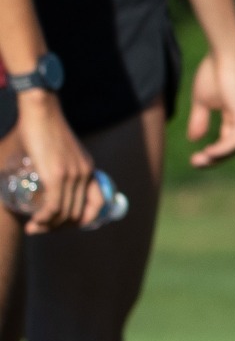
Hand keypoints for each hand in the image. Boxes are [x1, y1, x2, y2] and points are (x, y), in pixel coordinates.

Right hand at [14, 89, 100, 232]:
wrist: (41, 111)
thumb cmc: (43, 130)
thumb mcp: (58, 153)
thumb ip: (56, 168)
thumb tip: (40, 186)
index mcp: (88, 169)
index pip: (96, 205)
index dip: (82, 221)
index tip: (62, 225)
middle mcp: (84, 174)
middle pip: (76, 214)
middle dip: (57, 227)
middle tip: (38, 229)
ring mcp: (72, 175)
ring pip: (64, 213)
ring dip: (48, 226)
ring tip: (33, 228)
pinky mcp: (57, 175)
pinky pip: (54, 206)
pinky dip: (44, 219)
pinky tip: (34, 222)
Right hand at [186, 49, 234, 166]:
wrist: (223, 56)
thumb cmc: (212, 73)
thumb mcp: (202, 101)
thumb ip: (200, 120)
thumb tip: (195, 139)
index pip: (227, 141)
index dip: (212, 153)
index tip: (194, 158)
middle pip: (232, 148)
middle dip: (213, 159)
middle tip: (195, 163)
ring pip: (234, 148)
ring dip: (216, 158)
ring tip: (199, 160)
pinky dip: (222, 150)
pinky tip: (209, 153)